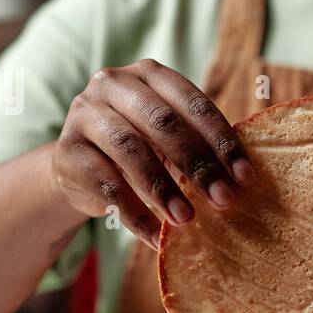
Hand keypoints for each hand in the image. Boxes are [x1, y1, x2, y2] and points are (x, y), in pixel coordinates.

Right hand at [51, 59, 252, 248]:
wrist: (78, 166)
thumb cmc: (140, 148)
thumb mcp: (168, 138)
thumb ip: (199, 146)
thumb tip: (243, 180)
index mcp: (149, 74)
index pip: (193, 104)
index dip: (222, 141)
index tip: (245, 177)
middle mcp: (113, 84)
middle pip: (163, 124)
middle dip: (198, 165)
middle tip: (223, 200)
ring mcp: (85, 114)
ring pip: (131, 150)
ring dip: (164, 189)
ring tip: (187, 219)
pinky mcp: (67, 151)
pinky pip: (106, 186)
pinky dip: (135, 216)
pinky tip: (156, 238)